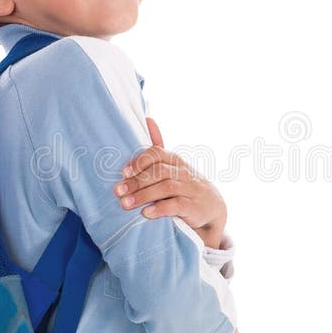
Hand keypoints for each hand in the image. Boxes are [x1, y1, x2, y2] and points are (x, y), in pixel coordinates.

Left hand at [113, 117, 226, 247]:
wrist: (213, 207)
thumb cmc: (186, 184)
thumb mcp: (174, 165)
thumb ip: (158, 147)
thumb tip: (147, 118)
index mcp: (175, 160)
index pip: (157, 154)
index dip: (139, 162)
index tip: (123, 172)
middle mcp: (183, 172)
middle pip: (158, 172)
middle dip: (136, 182)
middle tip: (118, 191)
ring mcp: (190, 189)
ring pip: (166, 187)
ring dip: (144, 195)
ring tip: (126, 204)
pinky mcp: (194, 207)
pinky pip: (176, 205)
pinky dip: (160, 208)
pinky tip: (146, 213)